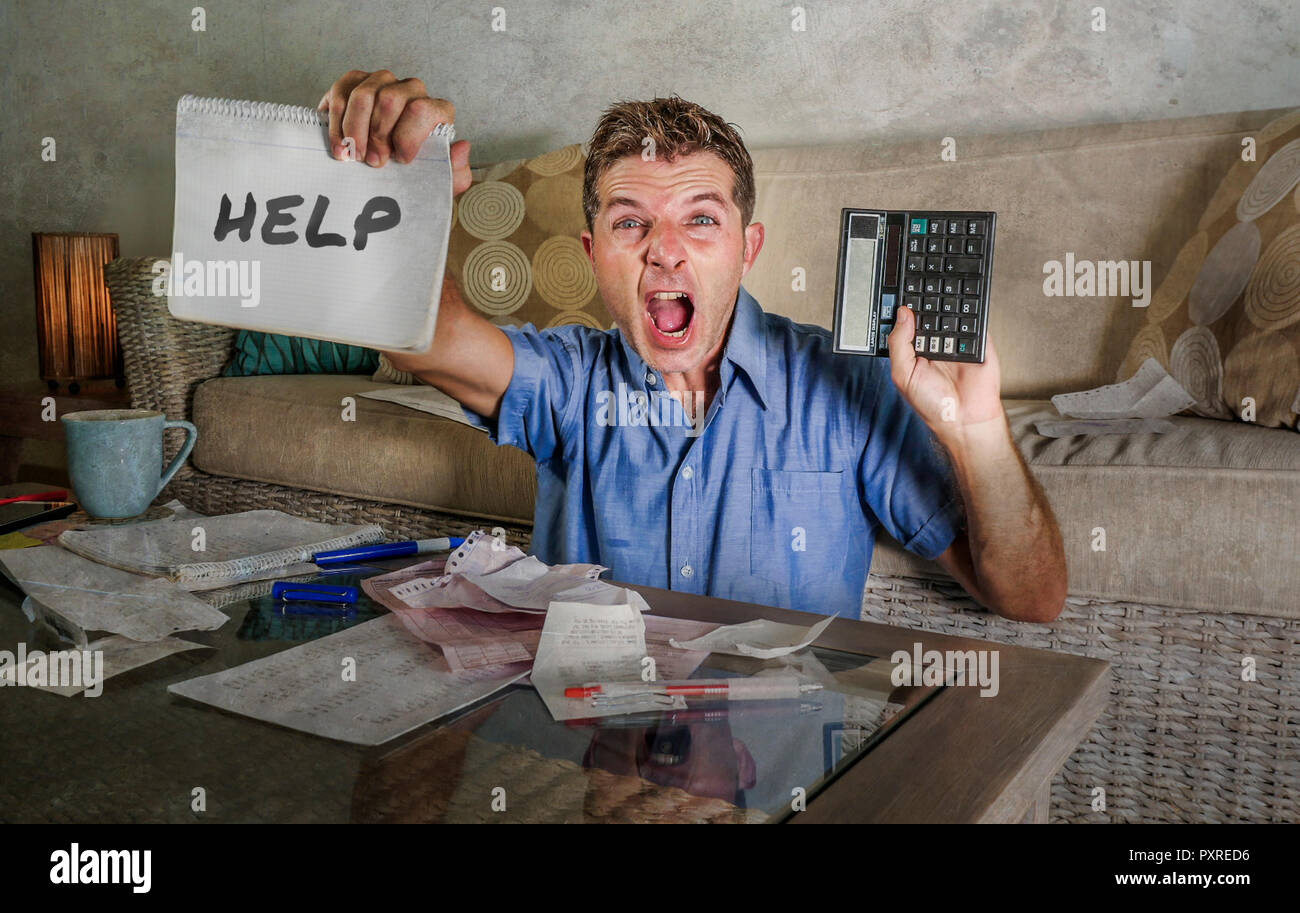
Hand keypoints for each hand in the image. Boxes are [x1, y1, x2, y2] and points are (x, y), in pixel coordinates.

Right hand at [318, 69, 471, 195]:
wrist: (383, 167)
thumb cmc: (412, 172)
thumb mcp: (437, 180)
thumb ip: (455, 172)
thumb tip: (462, 146)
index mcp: (436, 110)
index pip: (423, 110)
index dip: (407, 137)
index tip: (400, 161)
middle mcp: (412, 89)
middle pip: (390, 99)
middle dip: (378, 135)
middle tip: (372, 162)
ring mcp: (382, 81)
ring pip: (364, 95)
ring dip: (355, 130)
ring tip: (353, 157)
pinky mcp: (355, 81)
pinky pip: (341, 93)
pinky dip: (337, 123)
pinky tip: (339, 145)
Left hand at [886, 305, 1004, 444]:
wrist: (966, 418)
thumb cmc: (933, 403)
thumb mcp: (903, 374)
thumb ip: (899, 344)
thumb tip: (902, 314)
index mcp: (914, 349)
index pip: (906, 323)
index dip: (901, 309)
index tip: (897, 293)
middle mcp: (935, 342)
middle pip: (928, 313)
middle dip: (923, 301)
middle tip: (917, 286)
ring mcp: (957, 339)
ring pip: (951, 311)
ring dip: (945, 302)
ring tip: (937, 295)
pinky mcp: (978, 339)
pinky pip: (974, 319)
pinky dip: (968, 311)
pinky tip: (959, 307)